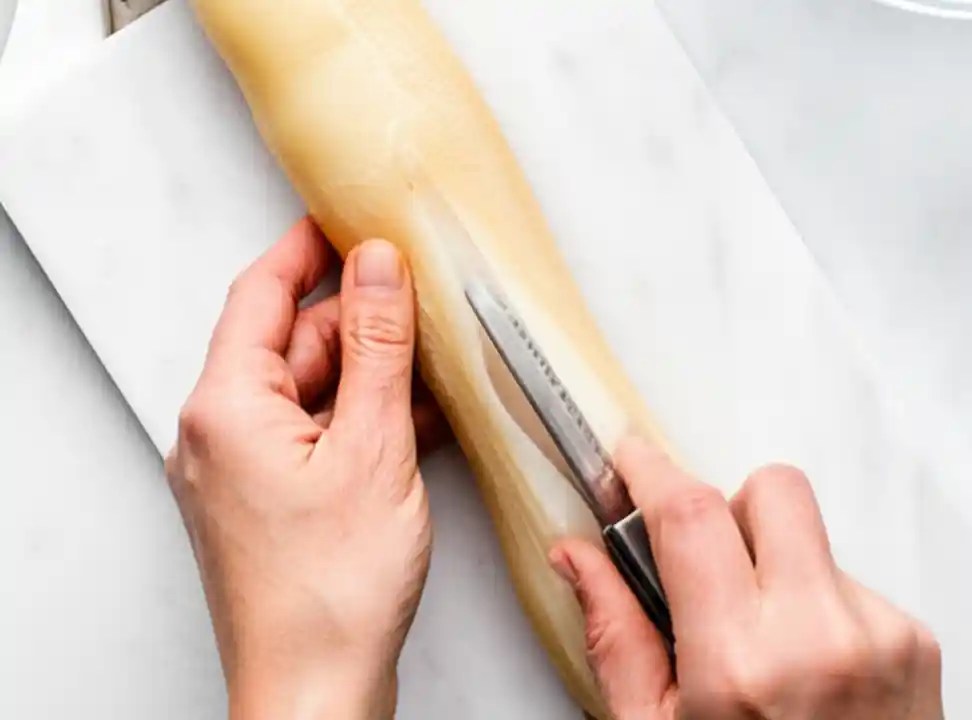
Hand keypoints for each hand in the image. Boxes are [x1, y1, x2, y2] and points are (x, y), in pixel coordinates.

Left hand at [166, 219, 448, 718]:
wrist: (315, 690)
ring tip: (435, 362)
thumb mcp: (374, 447)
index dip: (307, 248)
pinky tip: (420, 420)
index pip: (260, 294)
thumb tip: (381, 267)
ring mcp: (246, 472)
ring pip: (310, 392)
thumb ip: (379, 348)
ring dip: (370, 373)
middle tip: (421, 295)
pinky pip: (317, 436)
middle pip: (291, 343)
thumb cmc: (330, 594)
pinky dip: (364, 420)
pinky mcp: (273, 504)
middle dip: (358, 317)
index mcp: (226, 407)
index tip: (346, 217)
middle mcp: (222, 434)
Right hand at [550, 439, 942, 719]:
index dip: (648, 468)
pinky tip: (807, 673)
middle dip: (727, 509)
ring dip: (774, 567)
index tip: (628, 458)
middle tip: (704, 570)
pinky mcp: (916, 641)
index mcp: (741, 664)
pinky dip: (817, 607)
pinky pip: (849, 581)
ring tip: (762, 650)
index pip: (690, 515)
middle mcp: (822, 634)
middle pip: (771, 489)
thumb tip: (577, 558)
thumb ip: (617, 638)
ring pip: (811, 537)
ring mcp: (880, 633)